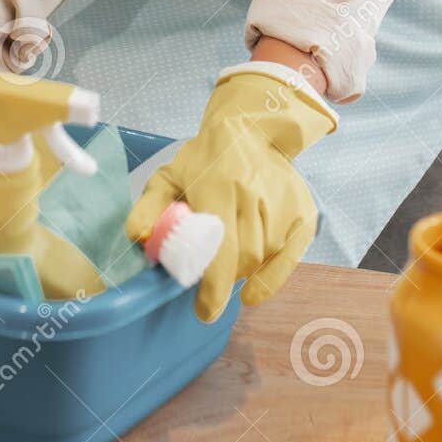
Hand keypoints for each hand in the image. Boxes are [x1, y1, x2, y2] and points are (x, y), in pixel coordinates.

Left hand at [125, 64, 336, 323]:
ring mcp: (283, 205)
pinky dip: (273, 279)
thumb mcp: (169, 176)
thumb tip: (138, 238)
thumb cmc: (205, 160)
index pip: (222, 249)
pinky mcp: (303, 213)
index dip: (214, 287)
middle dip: (224, 279)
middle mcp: (255, 196)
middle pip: (243, 259)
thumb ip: (150, 207)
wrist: (253, 130)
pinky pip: (290, 257)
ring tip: (227, 260)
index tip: (205, 310)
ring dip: (243, 271)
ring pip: (263, 258)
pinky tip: (254, 293)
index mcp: (219, 188)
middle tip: (208, 283)